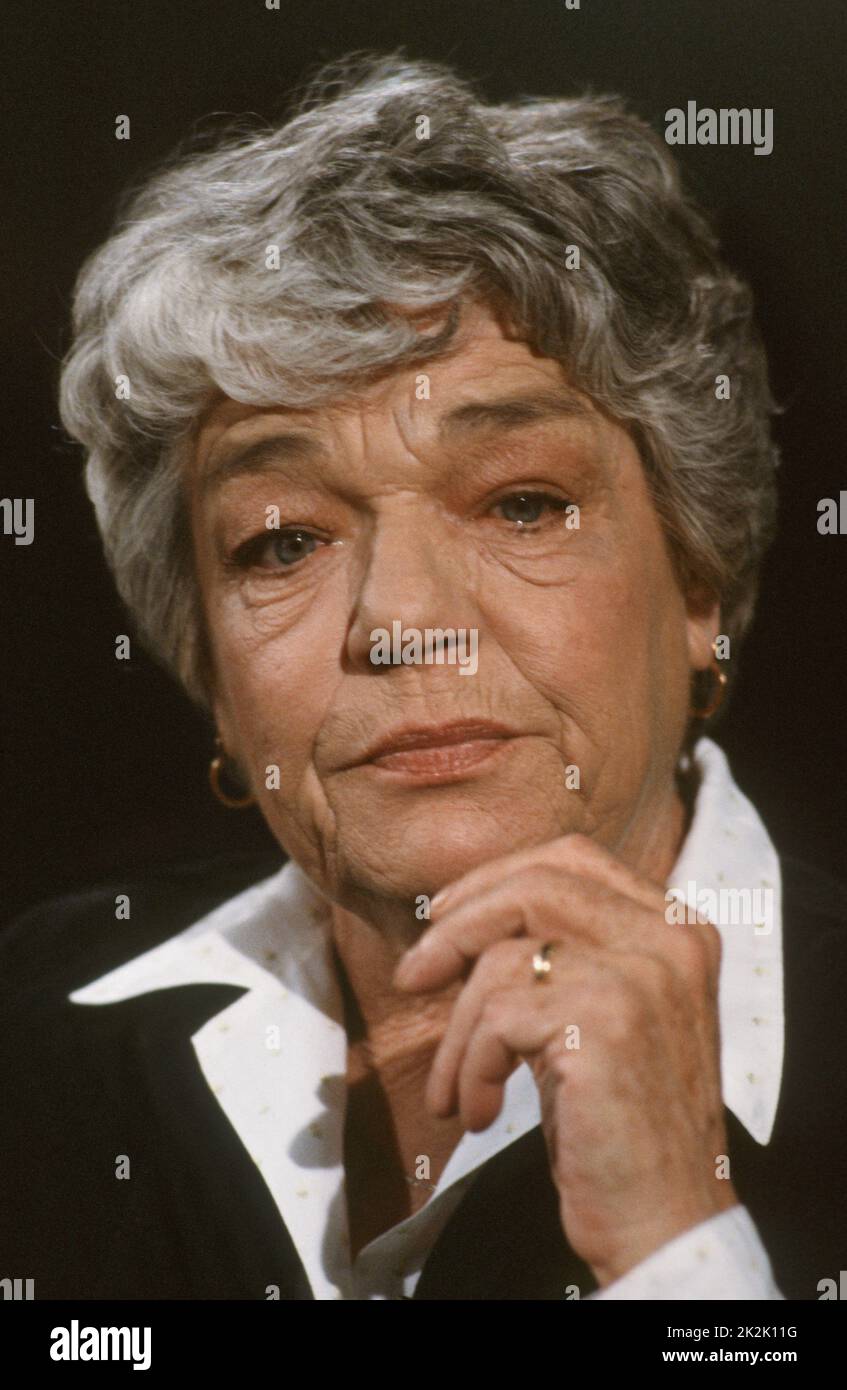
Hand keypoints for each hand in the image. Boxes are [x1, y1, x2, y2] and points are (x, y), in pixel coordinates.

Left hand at [392, 833, 737, 1286]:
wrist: (666, 1221)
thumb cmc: (619, 1122)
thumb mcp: (601, 1015)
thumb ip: (561, 955)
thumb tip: (456, 918)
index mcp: (677, 929)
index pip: (571, 859)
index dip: (493, 881)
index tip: (442, 922)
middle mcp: (670, 940)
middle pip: (533, 887)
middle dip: (454, 930)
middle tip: (412, 980)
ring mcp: (643, 977)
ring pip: (502, 959)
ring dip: (458, 1031)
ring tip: (458, 1090)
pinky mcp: (606, 1023)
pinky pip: (496, 1017)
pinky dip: (469, 1066)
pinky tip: (480, 1112)